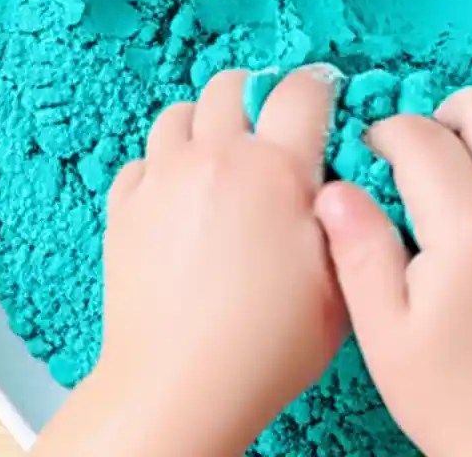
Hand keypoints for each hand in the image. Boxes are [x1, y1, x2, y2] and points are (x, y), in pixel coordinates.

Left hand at [33, 66, 345, 456]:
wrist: (181, 385)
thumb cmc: (270, 344)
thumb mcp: (340, 279)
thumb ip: (346, 215)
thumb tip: (340, 176)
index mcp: (277, 169)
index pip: (302, 89)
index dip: (320, 87)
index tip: (327, 100)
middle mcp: (215, 159)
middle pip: (231, 84)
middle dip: (258, 95)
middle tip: (274, 128)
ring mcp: (162, 180)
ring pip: (179, 114)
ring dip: (206, 124)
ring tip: (225, 158)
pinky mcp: (125, 209)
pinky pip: (142, 160)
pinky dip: (164, 165)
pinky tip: (184, 198)